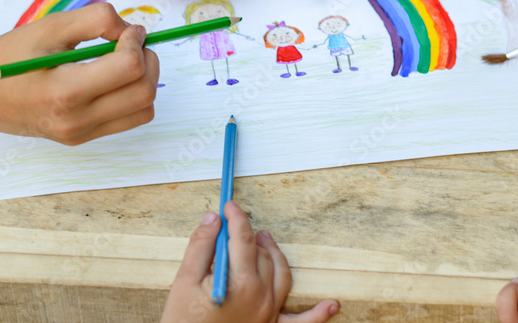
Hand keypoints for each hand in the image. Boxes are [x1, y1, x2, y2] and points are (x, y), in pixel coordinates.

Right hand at [0, 3, 158, 143]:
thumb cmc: (7, 56)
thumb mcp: (51, 26)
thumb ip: (96, 20)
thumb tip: (132, 30)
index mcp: (66, 92)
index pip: (130, 68)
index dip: (137, 42)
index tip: (129, 29)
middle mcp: (76, 121)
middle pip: (145, 92)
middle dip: (148, 60)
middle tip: (131, 42)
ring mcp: (79, 134)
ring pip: (143, 109)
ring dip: (143, 80)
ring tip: (121, 59)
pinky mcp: (79, 139)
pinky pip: (127, 119)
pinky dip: (130, 96)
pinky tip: (108, 78)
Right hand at [161, 200, 340, 322]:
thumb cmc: (184, 321)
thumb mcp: (184, 281)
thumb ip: (201, 246)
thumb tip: (214, 219)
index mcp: (241, 282)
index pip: (243, 238)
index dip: (236, 217)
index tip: (229, 206)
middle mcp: (262, 296)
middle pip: (261, 253)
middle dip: (248, 235)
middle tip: (231, 227)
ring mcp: (270, 313)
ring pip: (281, 273)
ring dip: (274, 255)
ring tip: (265, 240)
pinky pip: (302, 322)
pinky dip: (318, 313)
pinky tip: (333, 304)